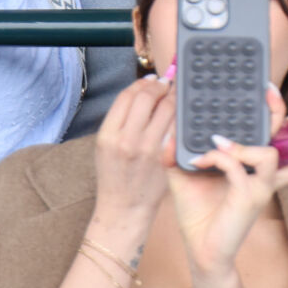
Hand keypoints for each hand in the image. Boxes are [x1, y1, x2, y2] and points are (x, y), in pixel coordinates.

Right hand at [89, 74, 179, 235]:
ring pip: (167, 109)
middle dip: (160, 85)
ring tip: (175, 96)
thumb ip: (121, 119)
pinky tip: (180, 115)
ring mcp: (148, 149)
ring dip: (173, 98)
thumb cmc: (115, 175)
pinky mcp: (166, 158)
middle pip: (147, 97)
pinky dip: (180, 117)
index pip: (127, 96)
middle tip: (167, 84)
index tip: (152, 80)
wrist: (124, 208)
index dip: (142, 83)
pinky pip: (176, 127)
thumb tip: (143, 89)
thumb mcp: (107, 145)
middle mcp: (127, 140)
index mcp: (108, 134)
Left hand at [168, 83, 287, 277]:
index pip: (280, 135)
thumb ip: (179, 151)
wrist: (200, 251)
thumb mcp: (186, 174)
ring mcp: (261, 187)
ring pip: (270, 155)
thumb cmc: (199, 213)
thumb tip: (171, 130)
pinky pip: (239, 169)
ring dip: (242, 144)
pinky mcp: (249, 199)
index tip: (266, 90)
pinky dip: (218, 158)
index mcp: (256, 166)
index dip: (281, 112)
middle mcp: (265, 175)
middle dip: (283, 114)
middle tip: (267, 93)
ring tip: (219, 142)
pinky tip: (200, 161)